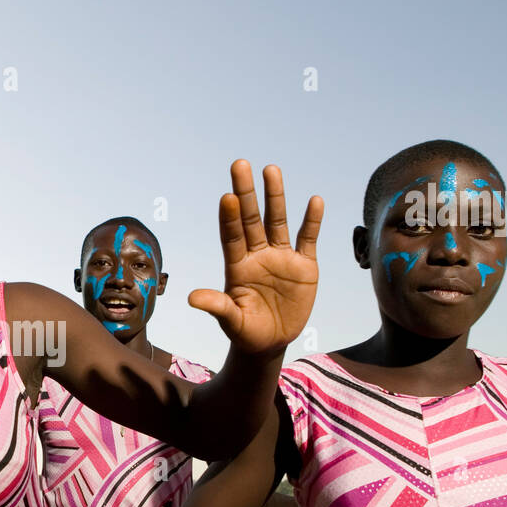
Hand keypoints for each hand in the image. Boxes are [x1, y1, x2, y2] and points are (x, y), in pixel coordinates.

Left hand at [190, 160, 322, 353]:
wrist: (270, 342)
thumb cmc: (245, 332)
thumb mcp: (231, 321)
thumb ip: (217, 306)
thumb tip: (192, 298)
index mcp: (237, 266)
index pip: (231, 236)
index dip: (229, 217)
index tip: (226, 196)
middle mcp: (257, 255)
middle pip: (250, 218)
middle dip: (246, 193)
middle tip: (240, 164)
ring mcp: (280, 257)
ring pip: (277, 221)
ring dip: (275, 196)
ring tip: (271, 169)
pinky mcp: (304, 266)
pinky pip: (307, 238)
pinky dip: (312, 221)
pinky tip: (314, 201)